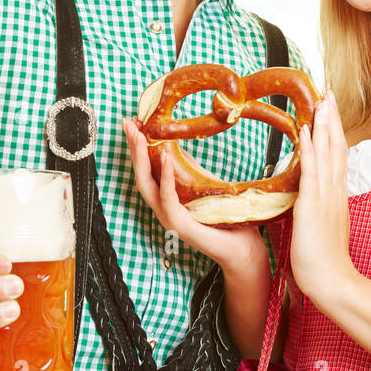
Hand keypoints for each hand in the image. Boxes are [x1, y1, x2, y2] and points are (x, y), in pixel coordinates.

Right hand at [122, 117, 267, 273]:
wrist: (242, 247)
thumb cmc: (224, 220)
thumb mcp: (203, 185)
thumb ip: (188, 169)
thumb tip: (175, 146)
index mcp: (165, 199)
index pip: (145, 169)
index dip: (137, 147)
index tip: (133, 123)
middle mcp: (162, 208)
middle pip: (140, 174)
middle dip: (132, 148)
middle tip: (128, 123)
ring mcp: (167, 217)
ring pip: (146, 184)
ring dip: (141, 157)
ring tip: (139, 135)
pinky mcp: (178, 224)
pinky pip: (167, 196)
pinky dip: (165, 175)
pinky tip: (164, 156)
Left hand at [288, 92, 354, 299]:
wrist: (331, 281)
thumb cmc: (324, 261)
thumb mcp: (322, 229)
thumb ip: (319, 212)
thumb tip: (310, 203)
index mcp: (336, 197)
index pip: (336, 157)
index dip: (334, 132)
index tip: (330, 111)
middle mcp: (334, 191)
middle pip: (336, 147)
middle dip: (332, 119)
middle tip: (328, 93)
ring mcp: (325, 196)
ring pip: (328, 153)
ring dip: (324, 125)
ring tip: (321, 100)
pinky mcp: (313, 204)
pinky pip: (312, 170)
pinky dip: (311, 148)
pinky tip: (308, 130)